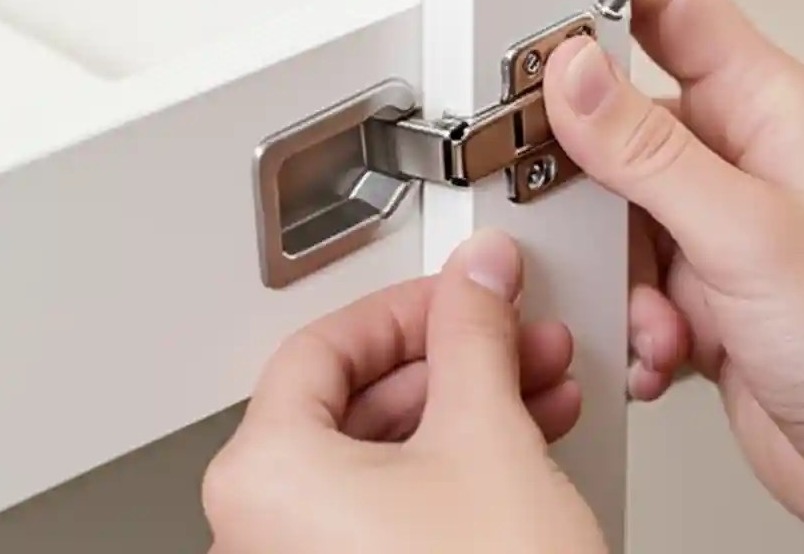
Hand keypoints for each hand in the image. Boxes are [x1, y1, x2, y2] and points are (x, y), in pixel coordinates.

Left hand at [202, 231, 605, 553]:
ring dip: (472, 409)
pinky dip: (460, 469)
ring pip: (389, 457)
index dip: (406, 305)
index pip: (322, 347)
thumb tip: (477, 275)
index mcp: (263, 478)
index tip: (462, 291)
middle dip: (457, 361)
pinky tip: (526, 443)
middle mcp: (264, 529)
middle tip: (515, 335)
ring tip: (540, 385)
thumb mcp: (487, 437)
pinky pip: (399, 508)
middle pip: (359, 402)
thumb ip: (476, 334)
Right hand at [543, 0, 803, 544]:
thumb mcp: (745, 230)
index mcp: (767, 108)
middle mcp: (742, 159)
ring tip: (661, 315)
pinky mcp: (705, 294)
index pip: (671, 8)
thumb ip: (647, 149)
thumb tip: (574, 74)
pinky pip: (631, 285)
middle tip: (583, 222)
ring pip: (617, 218)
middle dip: (590, 184)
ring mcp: (721, 229)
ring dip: (620, 277)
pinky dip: (634, 324)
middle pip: (621, 124)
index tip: (538, 48)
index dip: (600, 6)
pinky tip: (668, 350)